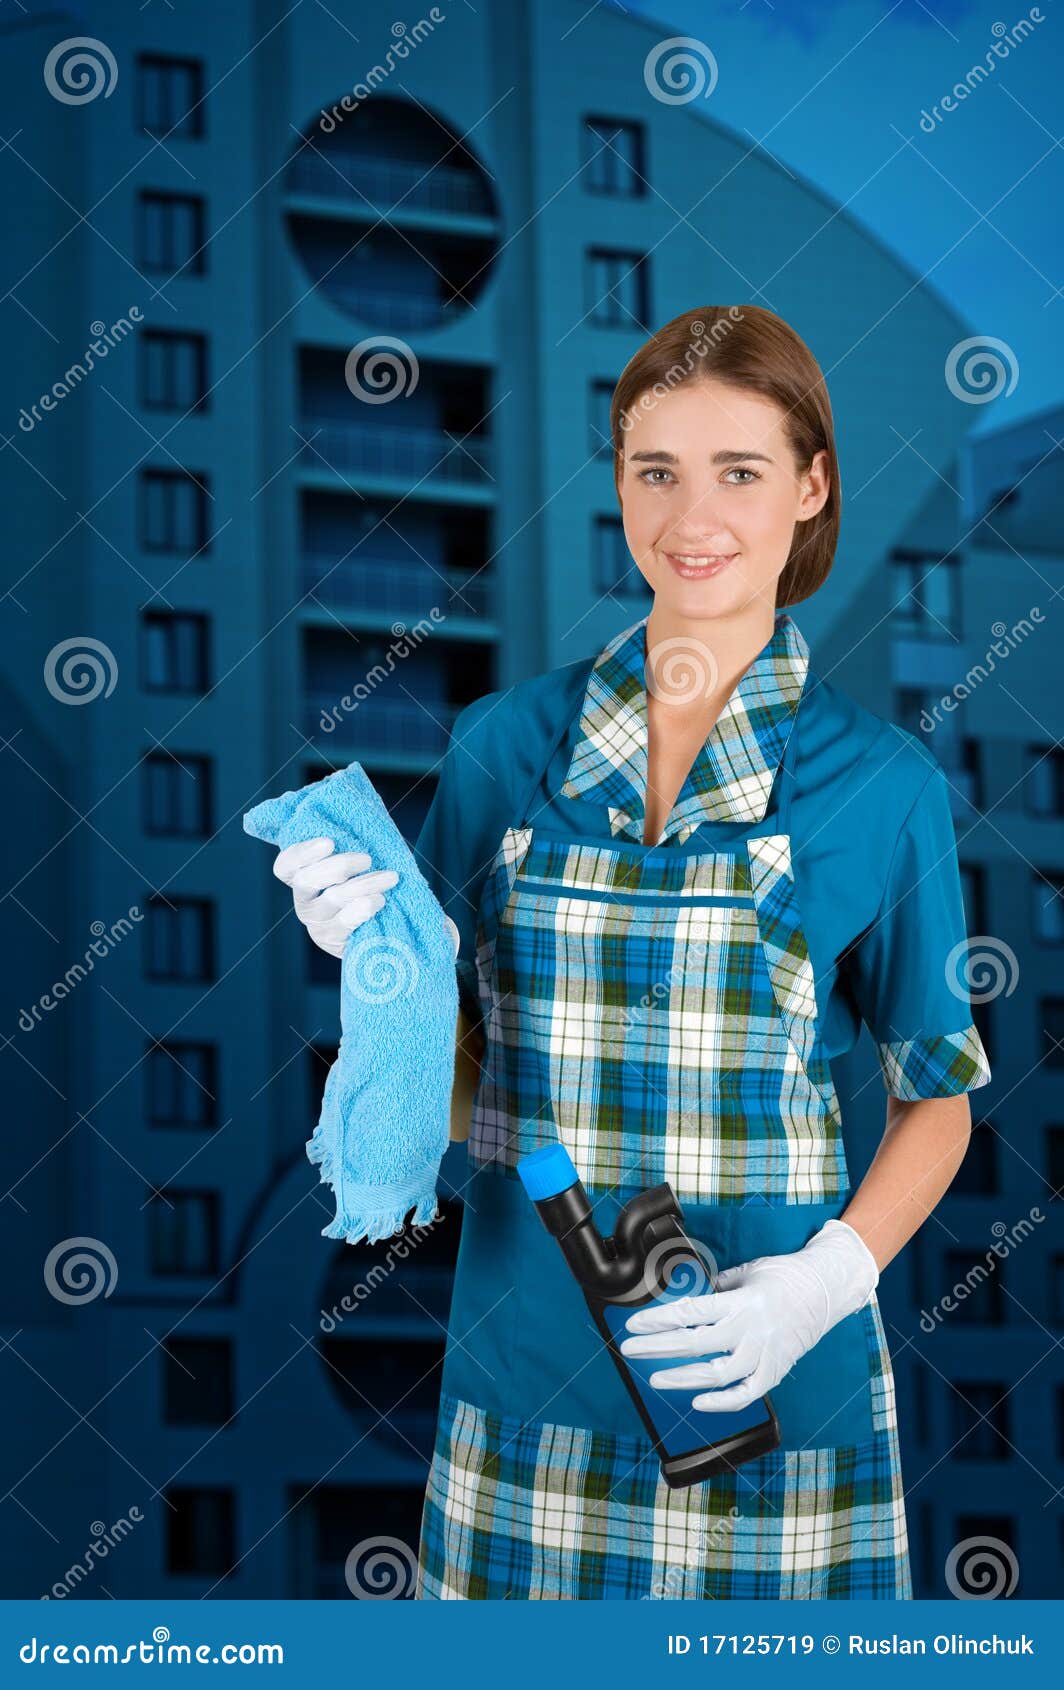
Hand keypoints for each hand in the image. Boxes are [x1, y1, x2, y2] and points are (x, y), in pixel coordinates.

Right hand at [273, 837, 458, 960]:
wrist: (391, 926)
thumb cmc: (370, 882)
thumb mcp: (358, 857)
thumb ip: (348, 833)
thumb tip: (348, 787)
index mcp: (302, 877)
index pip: (286, 865)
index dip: (302, 852)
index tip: (329, 841)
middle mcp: (305, 902)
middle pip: (305, 882)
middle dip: (337, 866)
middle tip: (366, 858)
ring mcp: (319, 924)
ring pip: (332, 901)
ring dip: (363, 885)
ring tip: (390, 877)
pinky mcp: (336, 943)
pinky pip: (344, 926)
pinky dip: (362, 910)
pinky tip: (380, 900)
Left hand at [618, 1219, 878, 1411]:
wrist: (827, 1290)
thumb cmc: (784, 1275)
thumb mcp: (747, 1271)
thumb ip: (718, 1288)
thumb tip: (690, 1299)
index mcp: (741, 1302)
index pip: (690, 1313)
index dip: (658, 1320)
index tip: (633, 1323)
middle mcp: (751, 1331)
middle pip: (695, 1344)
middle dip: (657, 1348)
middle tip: (629, 1349)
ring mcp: (764, 1354)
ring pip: (716, 1375)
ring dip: (682, 1379)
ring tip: (656, 1378)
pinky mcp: (775, 1371)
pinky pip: (745, 1394)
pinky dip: (721, 1402)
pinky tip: (697, 1402)